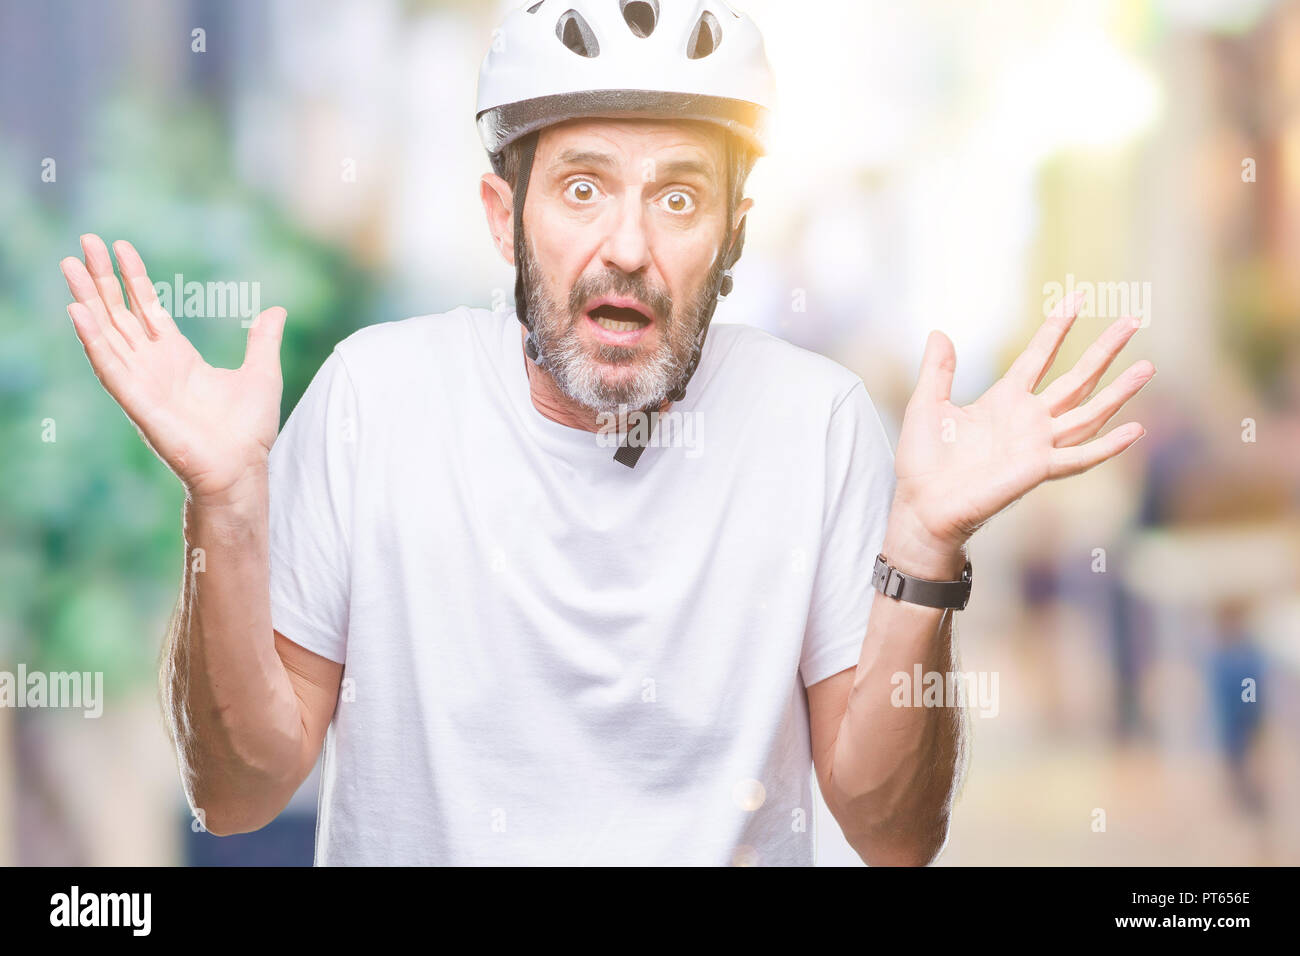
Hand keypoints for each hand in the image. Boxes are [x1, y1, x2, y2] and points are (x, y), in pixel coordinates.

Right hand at [60, 234, 287, 506]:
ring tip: (68, 266)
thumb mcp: (262, 374)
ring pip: (106, 332)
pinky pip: (109, 366)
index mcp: (178, 357)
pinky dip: (92, 339)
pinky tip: (78, 312)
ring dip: (87, 300)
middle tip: (83, 242)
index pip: (147, 309)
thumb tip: (276, 312)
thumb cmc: (248, 431)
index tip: (119, 247)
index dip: (133, 278)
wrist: (241, 469)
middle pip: (119, 313)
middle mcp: (153, 366)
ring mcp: (141, 382)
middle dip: (100, 279)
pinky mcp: (136, 401)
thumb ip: (262, 341)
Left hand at [892, 291, 1154, 553]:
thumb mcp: (926, 405)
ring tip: (1149, 366)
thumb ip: (938, 370)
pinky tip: (1135, 429)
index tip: (1078, 297)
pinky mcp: (1037, 470)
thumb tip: (939, 332)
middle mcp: (1027, 420)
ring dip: (1119, 391)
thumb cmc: (922, 462)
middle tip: (1133, 320)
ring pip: (1088, 413)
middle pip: (1076, 378)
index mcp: (1003, 400)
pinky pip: (1080, 457)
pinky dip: (1108, 446)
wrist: (921, 505)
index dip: (1057, 328)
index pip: (1038, 356)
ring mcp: (1037, 445)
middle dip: (1105, 350)